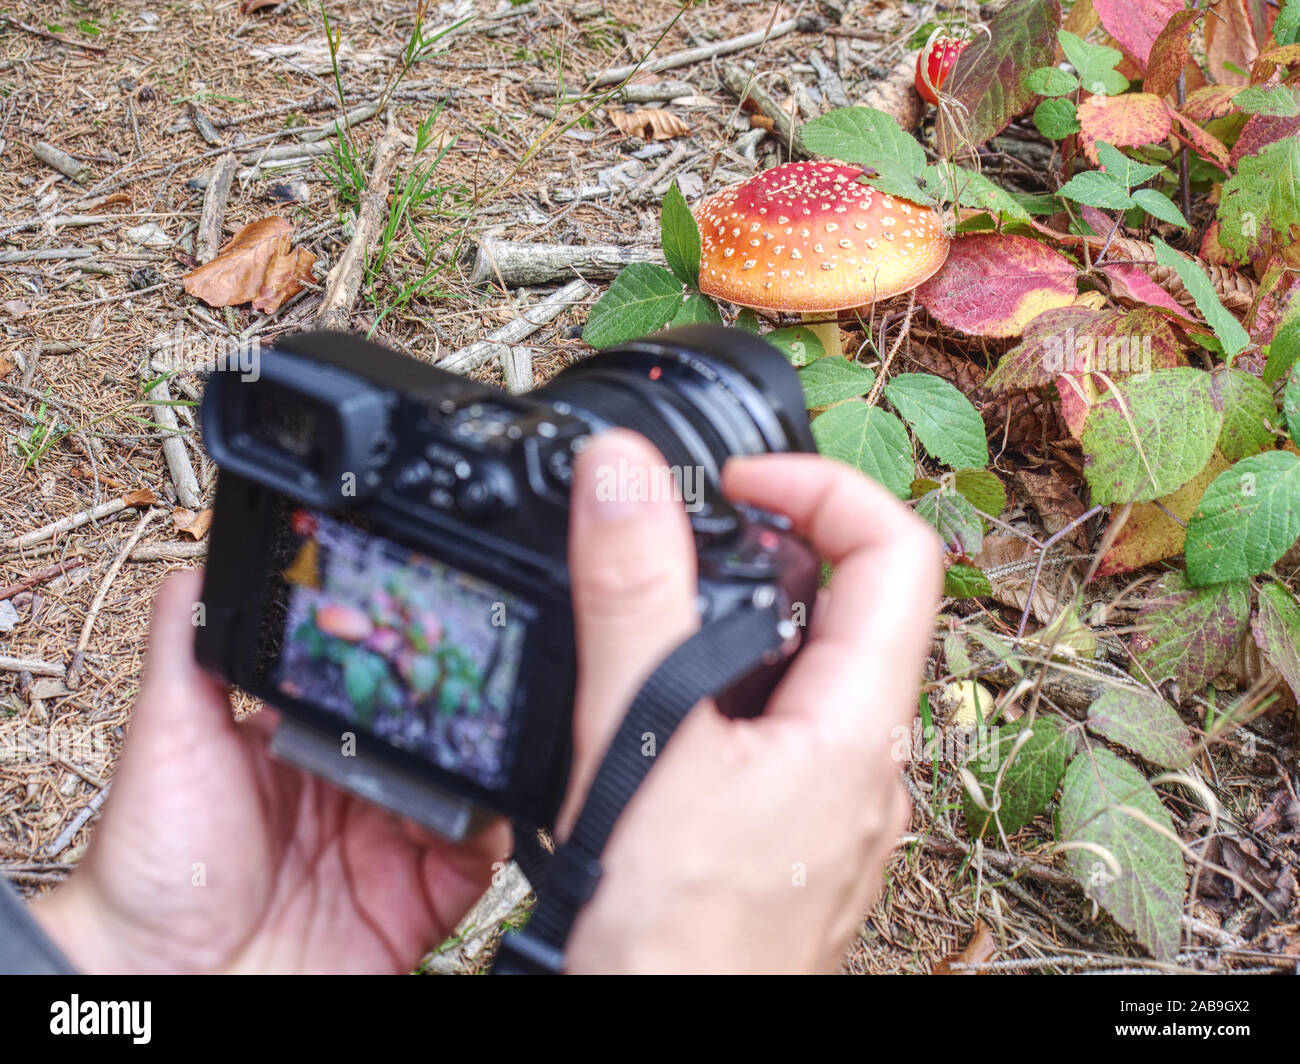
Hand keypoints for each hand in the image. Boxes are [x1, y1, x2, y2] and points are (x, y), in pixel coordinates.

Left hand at [31, 570, 508, 973]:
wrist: (171, 983)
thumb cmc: (154, 867)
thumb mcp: (167, 737)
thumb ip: (190, 650)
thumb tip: (198, 566)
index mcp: (302, 746)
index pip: (372, 689)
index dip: (402, 660)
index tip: (426, 626)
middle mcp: (351, 792)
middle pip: (425, 735)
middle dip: (455, 709)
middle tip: (471, 683)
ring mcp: (386, 845)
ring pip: (460, 789)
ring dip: (474, 766)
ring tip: (470, 748)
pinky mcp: (416, 899)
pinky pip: (475, 858)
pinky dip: (485, 832)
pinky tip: (470, 814)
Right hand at [559, 430, 941, 972]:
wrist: (665, 1041)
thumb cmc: (674, 940)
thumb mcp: (642, 741)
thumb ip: (635, 598)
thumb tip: (626, 472)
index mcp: (856, 725)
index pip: (897, 551)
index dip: (822, 487)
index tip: (738, 482)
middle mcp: (864, 761)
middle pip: (856, 604)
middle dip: (774, 546)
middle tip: (690, 534)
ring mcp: (832, 803)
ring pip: (812, 670)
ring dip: (745, 619)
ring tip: (661, 619)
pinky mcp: (792, 833)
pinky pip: (782, 729)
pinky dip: (731, 687)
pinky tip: (664, 715)